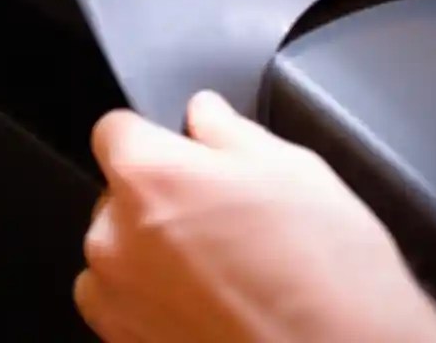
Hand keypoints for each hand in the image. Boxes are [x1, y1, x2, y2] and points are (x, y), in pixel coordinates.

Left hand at [76, 92, 435, 342]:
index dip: (156, 135)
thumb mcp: (293, 169)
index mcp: (148, 176)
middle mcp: (113, 237)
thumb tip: (207, 116)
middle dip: (163, 195)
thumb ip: (232, 131)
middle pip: (119, 193)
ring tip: (226, 266)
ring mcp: (115, 299)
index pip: (116, 129)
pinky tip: (212, 301)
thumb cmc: (322, 272)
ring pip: (120, 251)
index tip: (187, 150)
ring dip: (155, 251)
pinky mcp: (126, 341)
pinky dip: (155, 299)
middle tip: (226, 214)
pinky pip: (123, 303)